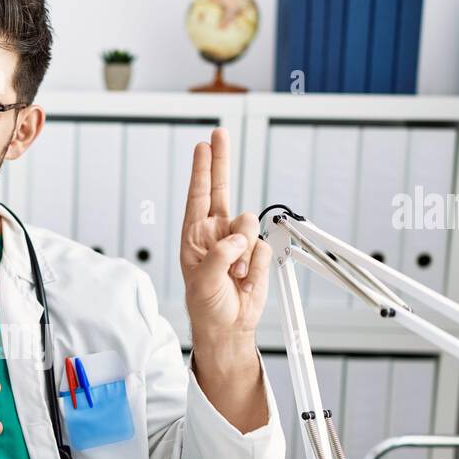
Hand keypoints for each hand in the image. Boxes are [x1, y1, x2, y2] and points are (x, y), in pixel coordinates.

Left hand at [179, 127, 270, 344]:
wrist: (229, 325)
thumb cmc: (206, 305)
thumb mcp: (203, 282)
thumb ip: (219, 256)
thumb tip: (237, 240)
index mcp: (195, 236)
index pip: (197, 196)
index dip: (201, 170)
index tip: (203, 145)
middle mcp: (216, 233)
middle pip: (221, 188)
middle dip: (221, 161)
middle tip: (220, 133)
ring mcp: (238, 242)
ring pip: (249, 224)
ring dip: (244, 252)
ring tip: (234, 276)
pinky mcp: (257, 253)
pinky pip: (263, 247)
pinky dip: (256, 266)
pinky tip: (245, 280)